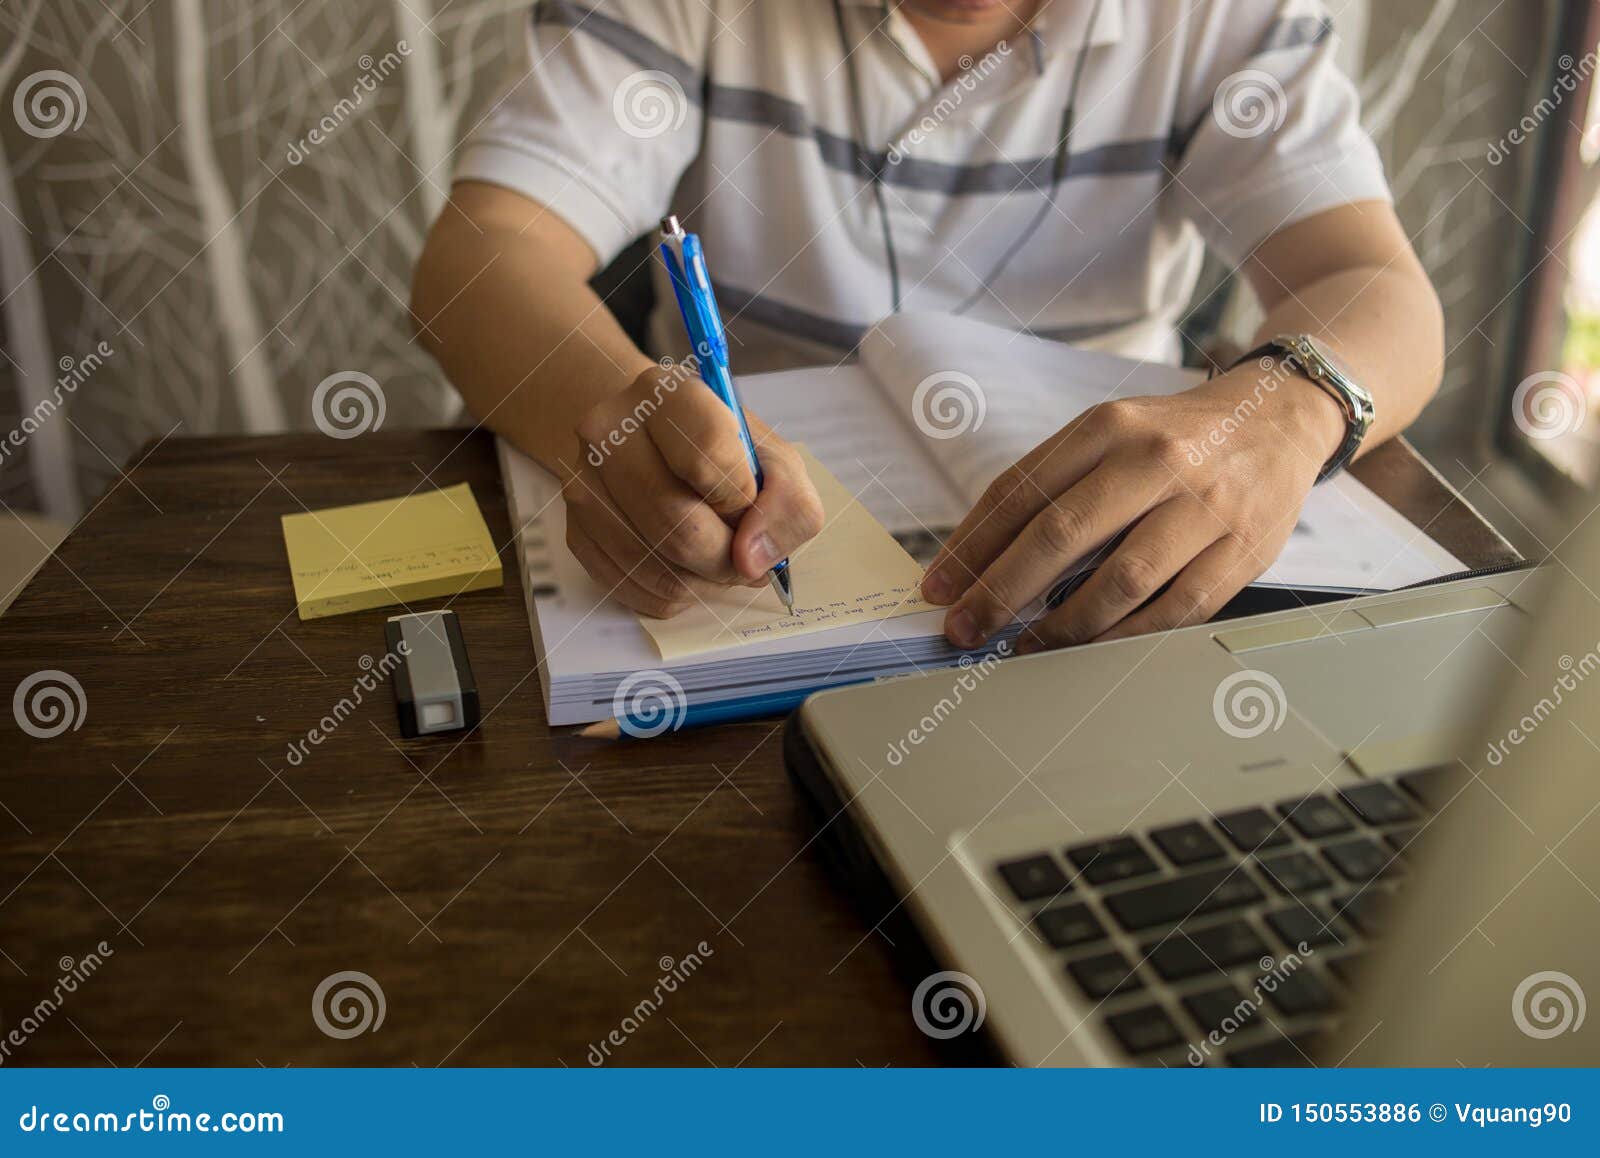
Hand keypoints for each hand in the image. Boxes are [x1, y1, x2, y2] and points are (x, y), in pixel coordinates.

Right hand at [564, 363, 823, 617]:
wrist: (652, 443)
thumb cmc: (723, 452)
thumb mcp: (775, 461)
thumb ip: (789, 505)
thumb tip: (751, 561)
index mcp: (666, 395)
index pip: (707, 458)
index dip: (742, 499)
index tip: (747, 502)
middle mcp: (609, 433)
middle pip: (680, 529)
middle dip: (728, 558)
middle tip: (744, 553)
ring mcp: (584, 485)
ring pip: (660, 571)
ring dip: (705, 581)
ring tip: (717, 555)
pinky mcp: (577, 532)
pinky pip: (639, 592)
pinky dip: (677, 593)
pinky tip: (686, 565)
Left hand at [919, 365, 1346, 651]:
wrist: (1276, 418)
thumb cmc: (1175, 436)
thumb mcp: (1110, 432)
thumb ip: (1052, 484)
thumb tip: (979, 559)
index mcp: (1109, 426)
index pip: (1022, 491)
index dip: (972, 546)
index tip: (938, 587)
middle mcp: (1156, 460)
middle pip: (1060, 535)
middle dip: (1001, 592)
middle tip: (964, 629)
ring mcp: (1204, 506)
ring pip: (1118, 582)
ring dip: (1061, 626)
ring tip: (1024, 647)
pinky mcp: (1242, 551)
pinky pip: (1173, 610)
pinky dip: (1125, 637)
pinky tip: (1091, 648)